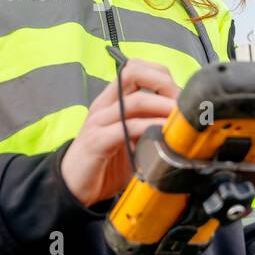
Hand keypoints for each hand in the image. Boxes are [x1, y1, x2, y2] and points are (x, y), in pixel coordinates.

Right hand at [60, 59, 179, 207]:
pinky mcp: (97, 142)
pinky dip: (150, 128)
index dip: (161, 75)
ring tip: (179, 120)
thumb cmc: (105, 161)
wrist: (73, 186)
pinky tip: (163, 136)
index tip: (179, 94)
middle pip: (134, 72)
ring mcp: (99, 121)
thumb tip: (181, 121)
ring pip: (136, 100)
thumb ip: (148, 124)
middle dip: (164, 83)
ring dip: (164, 107)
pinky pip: (127, 128)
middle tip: (181, 104)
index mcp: (111, 100)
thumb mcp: (131, 138)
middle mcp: (104, 105)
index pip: (136, 68)